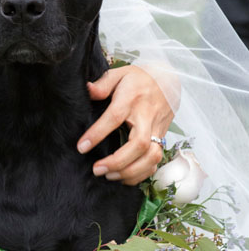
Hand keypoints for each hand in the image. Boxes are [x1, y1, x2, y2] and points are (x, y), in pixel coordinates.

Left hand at [77, 65, 173, 185]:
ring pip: (151, 157)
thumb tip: (87, 90)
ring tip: (109, 176)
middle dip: (118, 161)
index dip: (98, 133)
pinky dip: (141, 174)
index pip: (115, 117)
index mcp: (132, 99)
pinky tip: (123, 177)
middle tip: (97, 169)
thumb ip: (103, 84)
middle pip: (139, 144)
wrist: (168, 80)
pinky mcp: (162, 138)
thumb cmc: (139, 79)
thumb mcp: (119, 74)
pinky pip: (156, 161)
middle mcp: (146, 117)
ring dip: (130, 171)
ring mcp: (157, 129)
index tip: (82, 147)